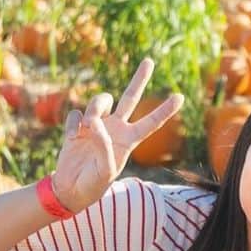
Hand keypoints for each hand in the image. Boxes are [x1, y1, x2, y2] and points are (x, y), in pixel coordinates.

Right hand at [50, 59, 183, 212]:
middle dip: (139, 79)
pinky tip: (72, 139)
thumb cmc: (92, 185)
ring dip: (95, 108)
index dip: (165, 110)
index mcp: (128, 140)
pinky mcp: (78, 126)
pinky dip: (73, 125)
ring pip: (100, 101)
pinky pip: (76, 114)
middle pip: (130, 98)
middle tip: (149, 61)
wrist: (70, 189)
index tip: (180, 97)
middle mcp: (115, 128)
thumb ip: (104, 149)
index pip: (151, 123)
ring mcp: (96, 125)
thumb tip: (95, 125)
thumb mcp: (105, 173)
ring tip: (88, 126)